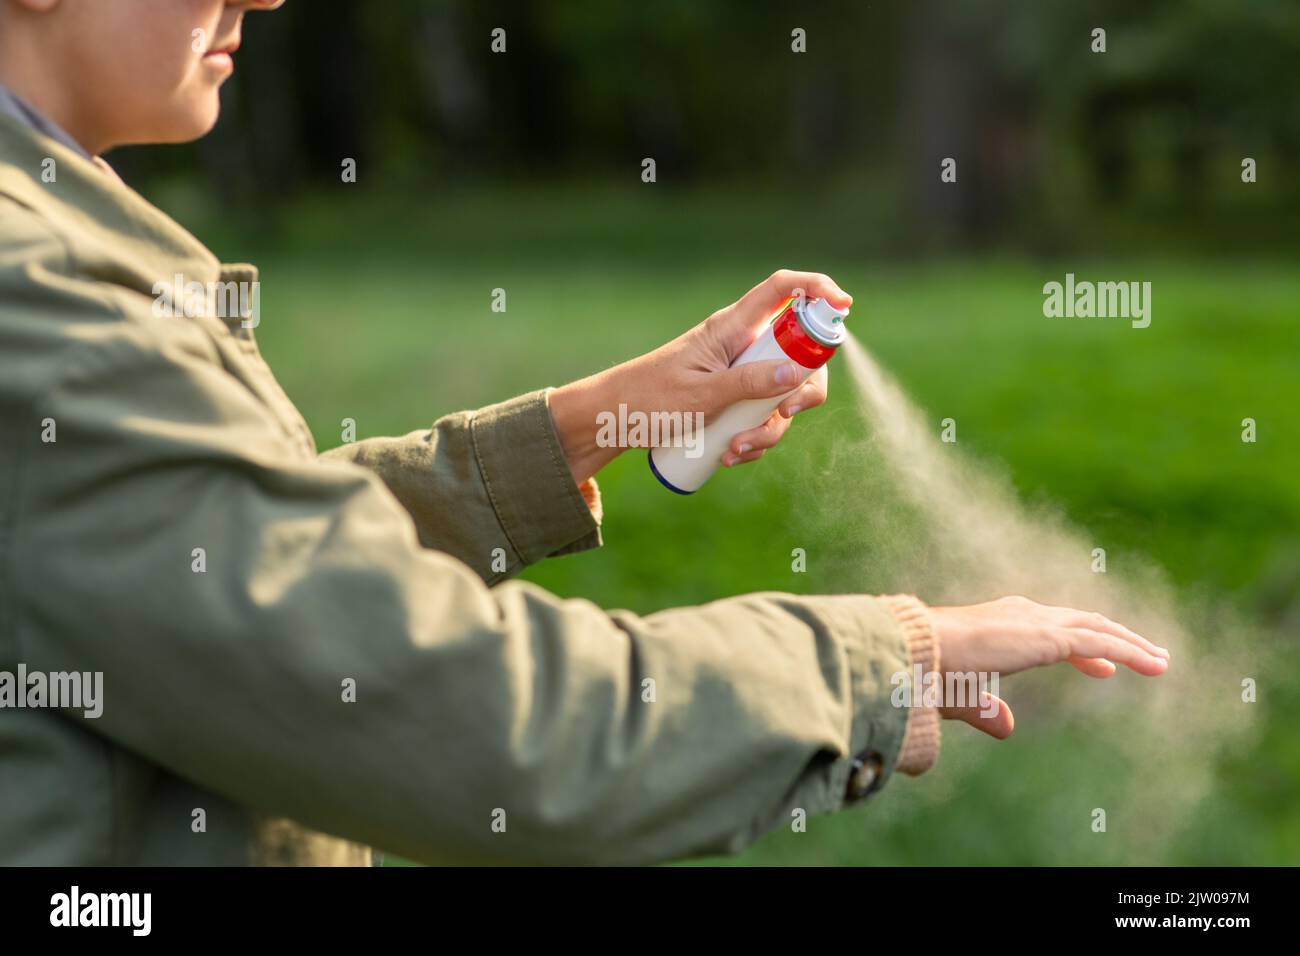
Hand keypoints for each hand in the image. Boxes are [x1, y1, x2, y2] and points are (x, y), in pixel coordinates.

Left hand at [549, 270, 852, 483]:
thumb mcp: (699, 396)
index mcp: (731, 328)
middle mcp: (741, 346)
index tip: (846, 306)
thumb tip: (798, 374)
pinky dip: (755, 439)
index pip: (783, 289)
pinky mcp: (731, 402)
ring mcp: (738, 375)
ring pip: (783, 396)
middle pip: (800, 355)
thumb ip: (748, 383)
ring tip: (734, 451)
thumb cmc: (644, 401)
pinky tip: (730, 457)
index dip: (818, 289)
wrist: (608, 424)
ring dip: (769, 429)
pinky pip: (762, 418)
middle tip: (784, 415)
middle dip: (801, 393)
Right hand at [926, 595, 1170, 738]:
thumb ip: (986, 711)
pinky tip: (1153, 666)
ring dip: (1131, 644)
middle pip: (1081, 622)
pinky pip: (1100, 641)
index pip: (1051, 629)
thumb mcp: (963, 697)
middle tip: (1145, 655)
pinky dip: (1130, 651)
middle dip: (1114, 638)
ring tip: (1160, 661)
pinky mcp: (1049, 636)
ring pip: (1096, 629)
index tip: (1101, 667)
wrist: (919, 650)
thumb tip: (1008, 729)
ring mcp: (1037, 621)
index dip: (1080, 646)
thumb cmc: (929, 672)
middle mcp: (1022, 614)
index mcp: (1001, 623)